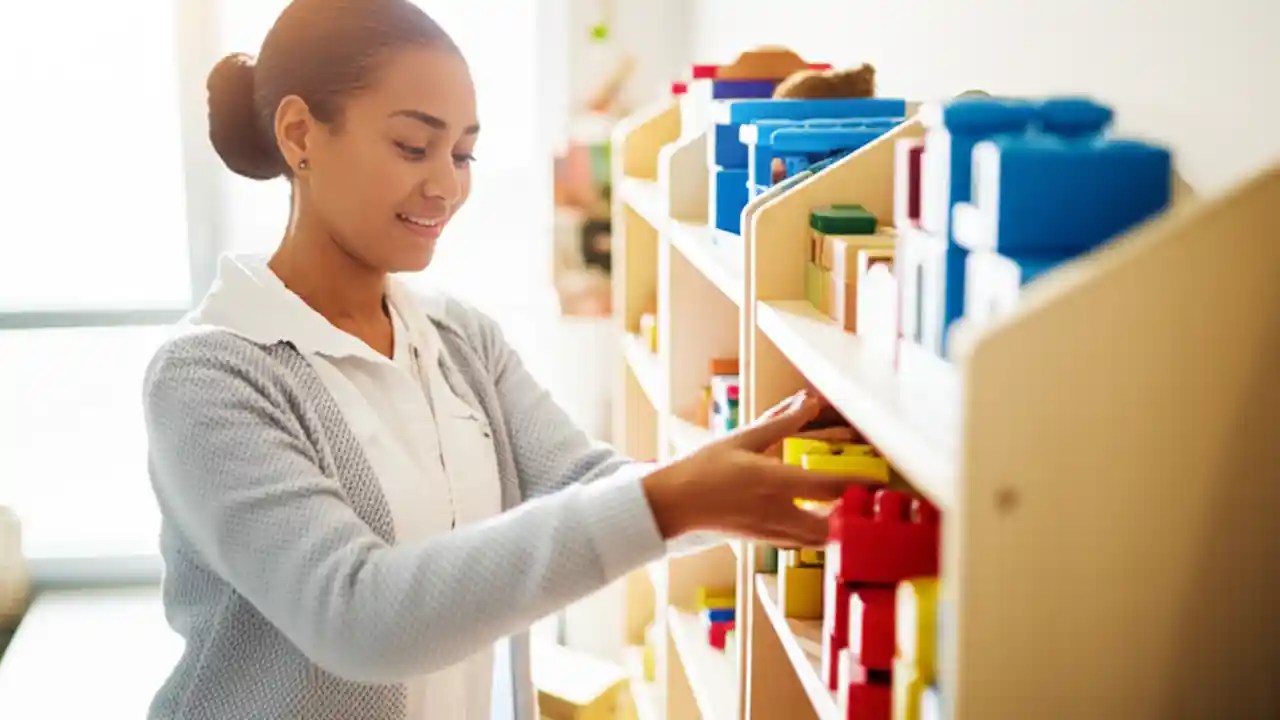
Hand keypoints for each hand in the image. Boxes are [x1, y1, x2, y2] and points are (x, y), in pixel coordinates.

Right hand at [642, 391, 875, 546]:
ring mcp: (772, 531)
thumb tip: (809, 402)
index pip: (830, 487)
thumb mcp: (743, 439)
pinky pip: (802, 544)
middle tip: (871, 502)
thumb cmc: (703, 468)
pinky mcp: (765, 540)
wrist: (673, 504)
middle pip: (833, 525)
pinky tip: (823, 523)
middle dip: (855, 516)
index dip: (860, 485)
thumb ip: (781, 421)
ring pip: (820, 539)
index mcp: (774, 482)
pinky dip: (818, 536)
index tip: (881, 480)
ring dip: (839, 528)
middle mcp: (778, 512)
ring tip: (853, 512)